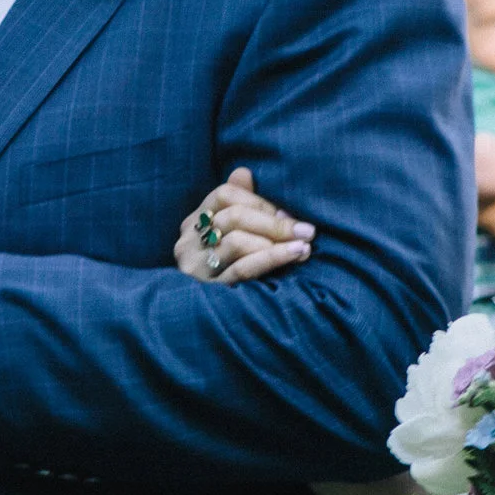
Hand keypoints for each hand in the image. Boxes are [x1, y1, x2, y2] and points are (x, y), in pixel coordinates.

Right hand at [174, 168, 313, 283]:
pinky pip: (244, 269)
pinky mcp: (209, 290)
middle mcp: (188, 243)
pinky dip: (273, 258)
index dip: (259, 200)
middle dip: (274, 222)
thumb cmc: (228, 271)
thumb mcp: (231, 236)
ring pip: (238, 242)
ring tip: (304, 245)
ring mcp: (196, 267)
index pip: (224, 195)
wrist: (206, 322)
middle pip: (233, 217)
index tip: (286, 211)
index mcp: (193, 223)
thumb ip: (239, 203)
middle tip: (306, 229)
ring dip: (277, 241)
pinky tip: (295, 254)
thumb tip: (244, 172)